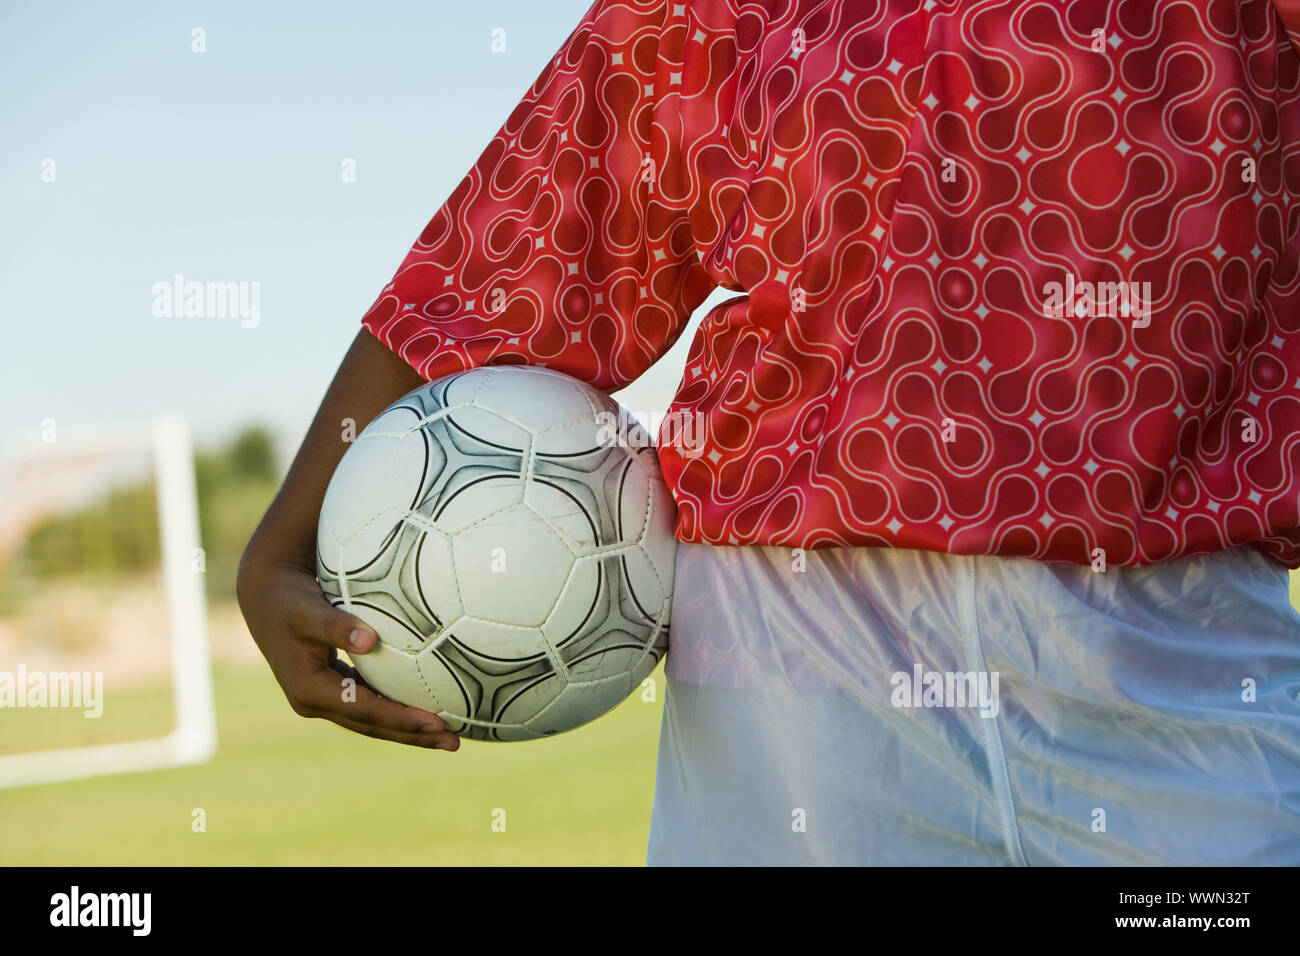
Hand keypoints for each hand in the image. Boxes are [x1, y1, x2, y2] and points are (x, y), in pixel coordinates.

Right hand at [236, 552, 460, 750]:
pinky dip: (395, 711)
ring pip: (371, 721)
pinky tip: (422, 711)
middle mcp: (315, 702)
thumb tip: (370, 641)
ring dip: (408, 729)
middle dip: (414, 736)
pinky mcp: (330, 689)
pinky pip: (368, 706)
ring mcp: (322, 699)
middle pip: (372, 726)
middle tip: (454, 743)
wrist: (264, 595)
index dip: (402, 718)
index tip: (438, 723)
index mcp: (309, 690)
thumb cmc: (289, 600)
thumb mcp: (308, 611)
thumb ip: (336, 625)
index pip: (366, 711)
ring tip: (448, 737)